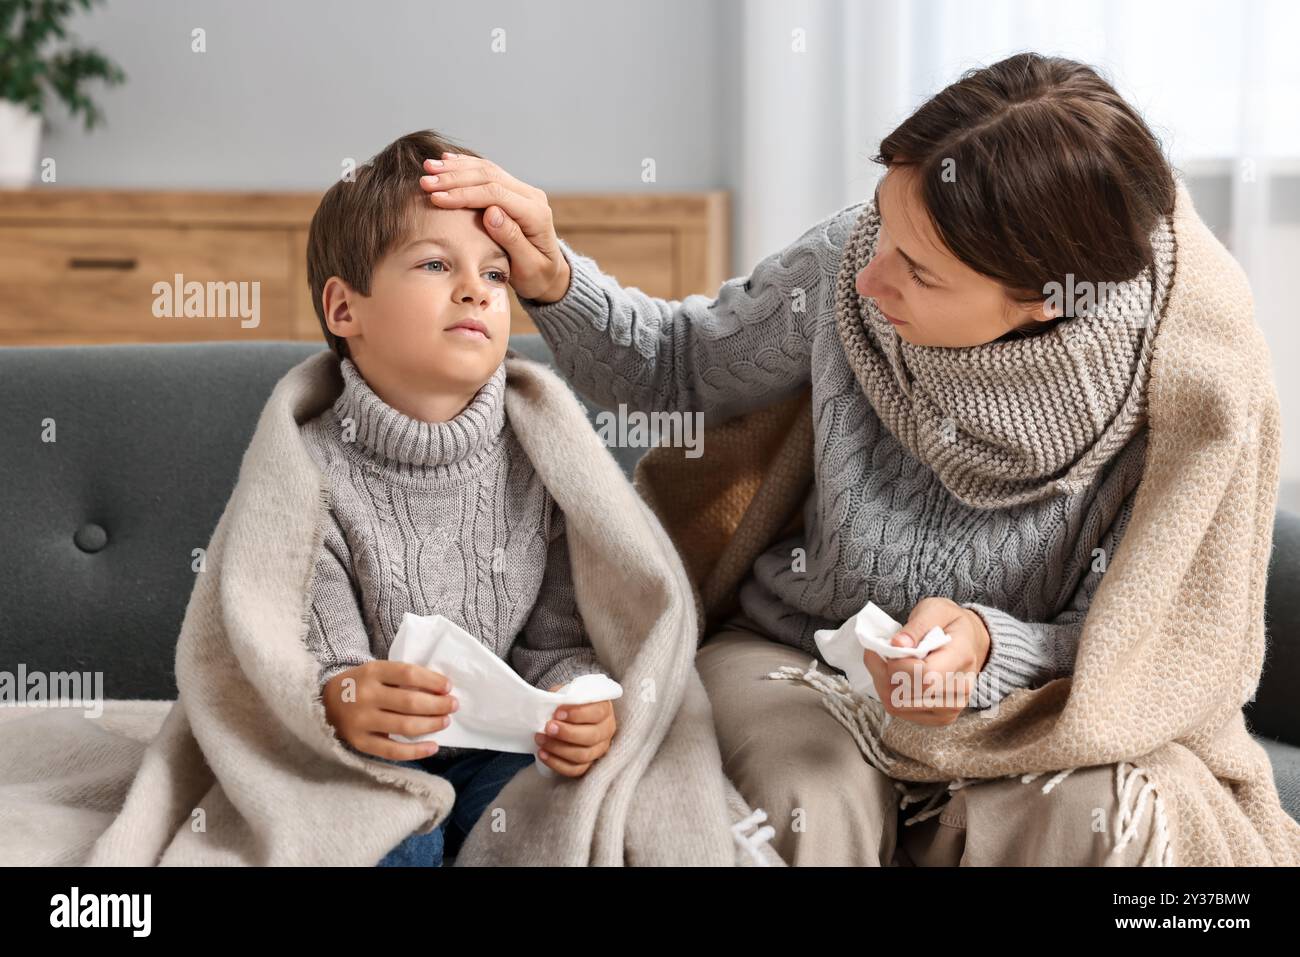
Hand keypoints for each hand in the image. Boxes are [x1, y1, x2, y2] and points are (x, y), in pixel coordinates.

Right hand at [322, 660, 457, 760]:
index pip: (408, 674)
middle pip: (410, 702)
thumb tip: (440, 690)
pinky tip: (434, 746)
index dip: (433, 681)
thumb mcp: (375, 671)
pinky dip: (416, 751)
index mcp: (371, 672)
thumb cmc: (360, 685)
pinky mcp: (359, 742)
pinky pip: (392, 751)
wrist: (323, 703)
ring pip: (405, 726)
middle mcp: (365, 696)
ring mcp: (361, 721)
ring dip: (431, 725)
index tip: (448, 686)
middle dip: (438, 705)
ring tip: (445, 721)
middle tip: (453, 705)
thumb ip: (401, 678)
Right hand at [418, 154, 571, 302]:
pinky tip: (445, 161)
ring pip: (486, 170)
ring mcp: (523, 191)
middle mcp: (531, 196)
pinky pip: (487, 172)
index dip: (464, 194)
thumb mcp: (528, 266)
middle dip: (454, 178)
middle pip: (489, 177)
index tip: (436, 198)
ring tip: (428, 168)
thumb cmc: (538, 276)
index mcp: (536, 214)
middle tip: (425, 181)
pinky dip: (465, 166)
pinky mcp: (514, 191)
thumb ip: (512, 239)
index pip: (495, 194)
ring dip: (456, 168)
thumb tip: (491, 213)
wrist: (550, 273)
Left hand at [533, 682, 616, 777]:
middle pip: (591, 736)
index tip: (557, 713)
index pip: (596, 713)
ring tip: (540, 739)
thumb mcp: (567, 693)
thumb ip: (562, 697)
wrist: (568, 715)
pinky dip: (556, 763)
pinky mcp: (588, 764)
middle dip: (567, 733)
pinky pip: (574, 770)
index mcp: (604, 709)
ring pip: (582, 755)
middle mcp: (606, 730)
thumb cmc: (569, 703)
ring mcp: (599, 749)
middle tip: (548, 727)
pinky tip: (543, 753)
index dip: (577, 714)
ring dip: (558, 748)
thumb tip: (548, 706)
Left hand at [862, 597, 990, 725]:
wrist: (971, 642)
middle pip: (906, 695)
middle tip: (878, 651)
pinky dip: (887, 692)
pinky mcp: (938, 718)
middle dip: (882, 671)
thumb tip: (897, 644)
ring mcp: (950, 709)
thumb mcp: (935, 610)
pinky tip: (892, 676)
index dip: (897, 664)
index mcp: (961, 658)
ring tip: (884, 662)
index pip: (925, 676)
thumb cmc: (951, 623)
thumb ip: (916, 626)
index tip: (888, 646)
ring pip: (897, 706)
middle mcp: (960, 691)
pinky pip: (899, 711)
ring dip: (881, 682)